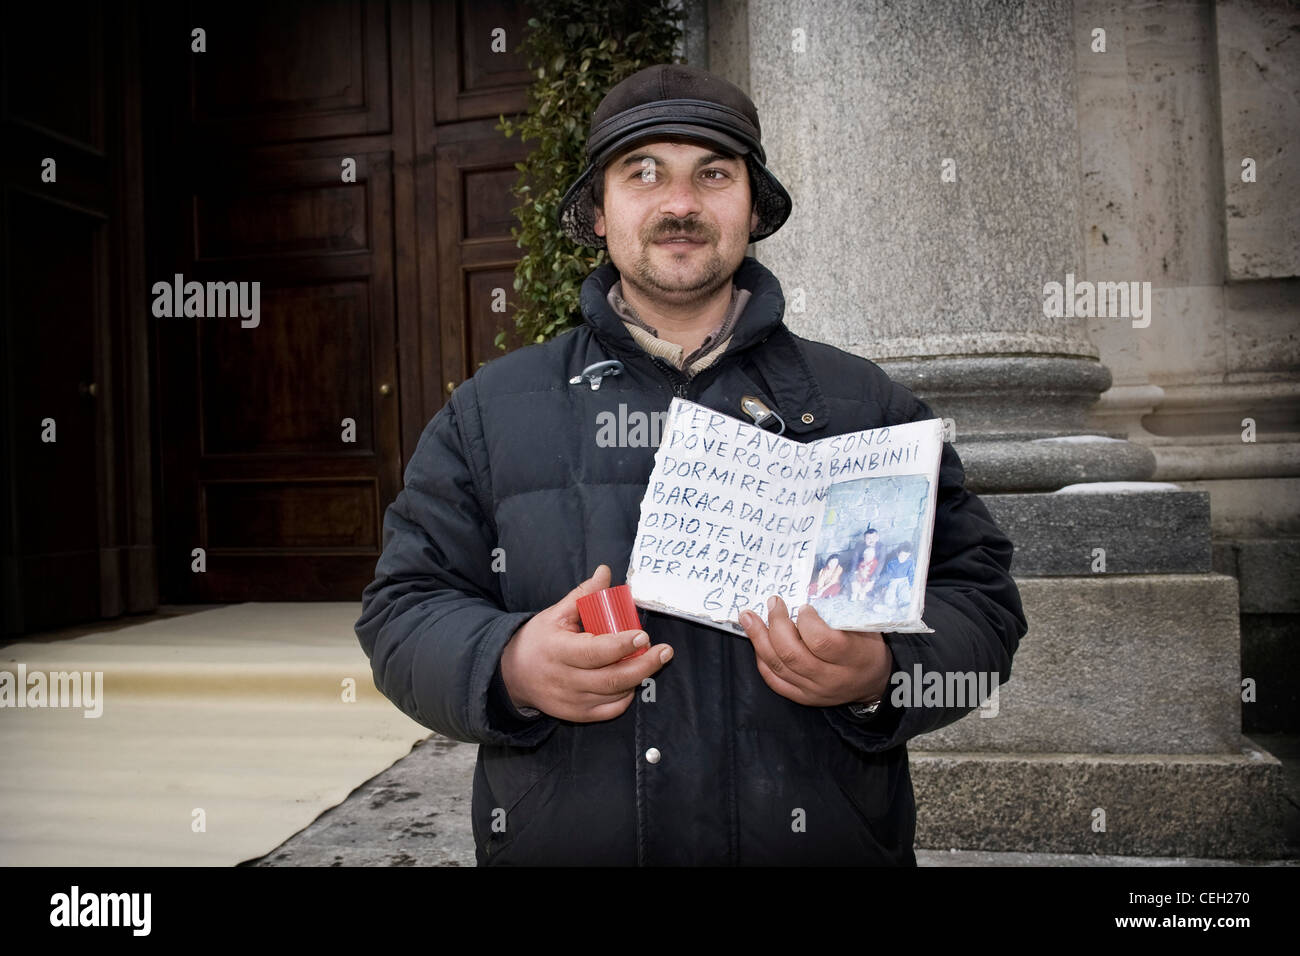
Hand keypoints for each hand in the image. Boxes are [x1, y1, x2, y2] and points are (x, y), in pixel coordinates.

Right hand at [500, 564, 673, 721]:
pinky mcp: (578, 714)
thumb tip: (606, 572)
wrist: (512, 675)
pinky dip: (626, 696)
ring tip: (652, 660)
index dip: (622, 645)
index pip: (595, 652)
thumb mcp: (555, 614)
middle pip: (613, 678)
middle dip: (645, 665)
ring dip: (638, 677)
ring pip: (615, 694)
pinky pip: (610, 710)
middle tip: (665, 651)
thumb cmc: (538, 640)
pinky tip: (633, 680)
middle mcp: (566, 680)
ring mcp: (572, 701)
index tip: (644, 635)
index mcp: (559, 651)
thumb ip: (584, 594)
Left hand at [739, 595, 891, 707]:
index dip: (807, 621)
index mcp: (851, 658)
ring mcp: (814, 690)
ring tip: (748, 617)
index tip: (803, 607)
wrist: (874, 682)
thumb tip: (808, 591)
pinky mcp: (802, 697)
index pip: (821, 641)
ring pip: (778, 666)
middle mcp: (830, 678)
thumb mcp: (864, 628)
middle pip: (793, 654)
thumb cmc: (867, 646)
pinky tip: (757, 641)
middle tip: (773, 603)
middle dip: (776, 625)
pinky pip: (775, 681)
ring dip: (759, 639)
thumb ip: (839, 613)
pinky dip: (762, 659)